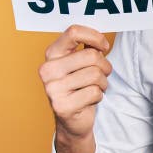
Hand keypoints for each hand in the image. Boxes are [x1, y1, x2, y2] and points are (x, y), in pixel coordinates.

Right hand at [37, 25, 111, 152]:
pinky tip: (89, 100)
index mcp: (52, 54)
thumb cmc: (80, 85)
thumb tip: (102, 37)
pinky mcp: (61, 106)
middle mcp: (47, 70)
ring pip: (95, 74)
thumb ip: (87, 47)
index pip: (73, 32)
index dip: (95, 37)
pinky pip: (94, 92)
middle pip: (91, 56)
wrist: (72, 121)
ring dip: (102, 82)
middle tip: (103, 74)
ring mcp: (52, 88)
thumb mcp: (81, 63)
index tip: (104, 47)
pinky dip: (98, 96)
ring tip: (95, 88)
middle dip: (105, 66)